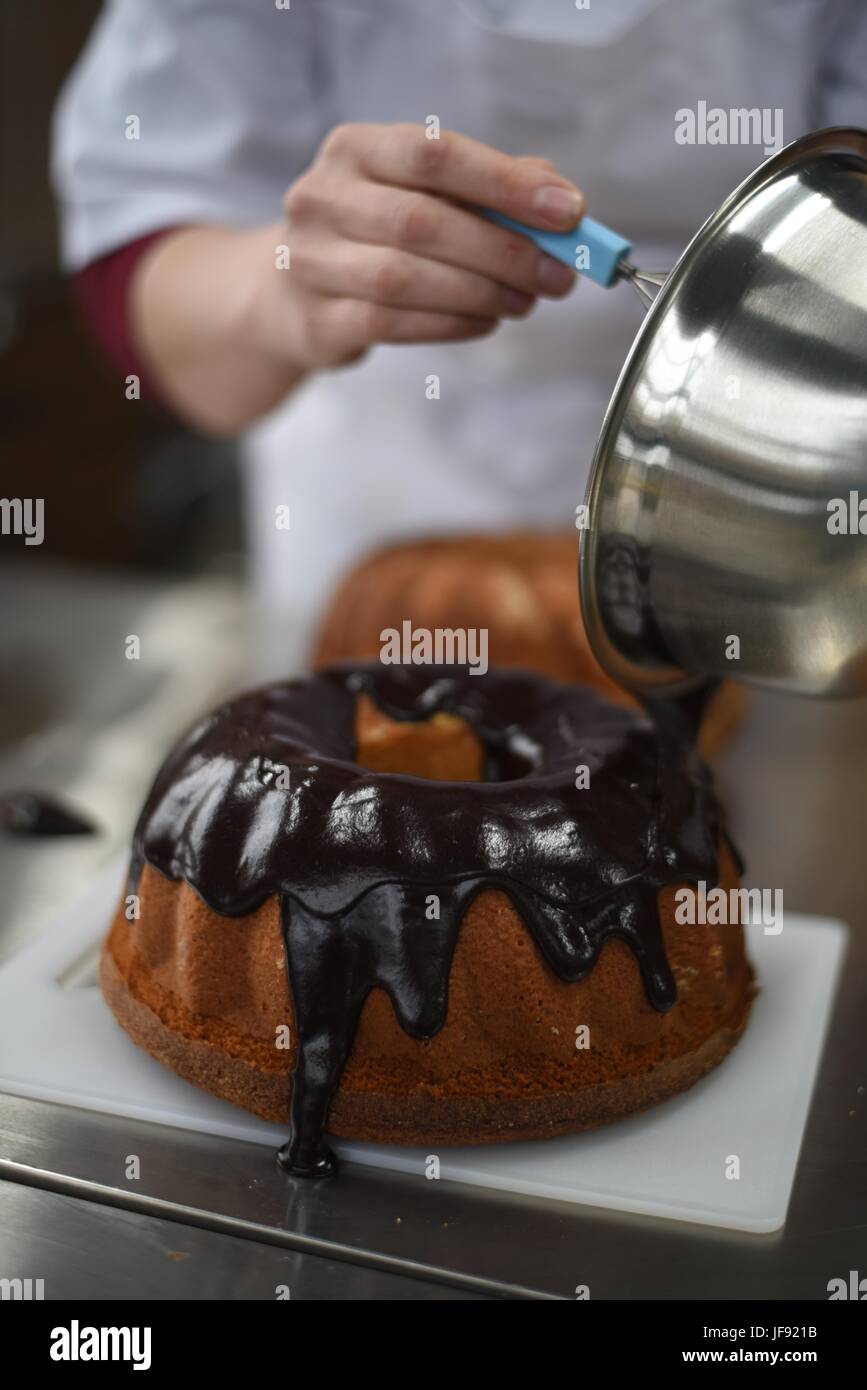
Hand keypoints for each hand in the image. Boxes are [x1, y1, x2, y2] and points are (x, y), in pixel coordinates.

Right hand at [272, 122, 583, 369]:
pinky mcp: (316, 320)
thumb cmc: (374, 235)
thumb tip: (559, 199)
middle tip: (556, 275)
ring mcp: (311, 261)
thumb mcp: (425, 195)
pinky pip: (391, 324)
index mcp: (355, 149)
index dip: (505, 183)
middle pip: (422, 221)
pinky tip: (484, 322)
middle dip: (503, 251)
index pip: (433, 154)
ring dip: (479, 293)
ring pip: (404, 279)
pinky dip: (450, 325)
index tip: (568, 212)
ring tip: (523, 302)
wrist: (290, 295)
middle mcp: (322, 198)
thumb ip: (490, 189)